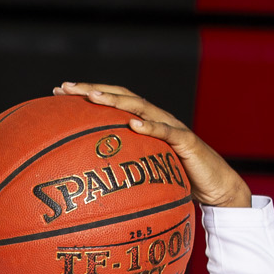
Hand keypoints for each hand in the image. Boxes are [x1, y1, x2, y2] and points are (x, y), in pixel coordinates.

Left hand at [55, 83, 251, 208]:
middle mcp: (156, 119)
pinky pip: (167, 132)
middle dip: (93, 90)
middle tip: (65, 87)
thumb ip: (118, 165)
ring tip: (94, 97)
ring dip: (116, 101)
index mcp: (143, 122)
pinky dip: (151, 127)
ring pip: (142, 108)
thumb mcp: (141, 170)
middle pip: (122, 97)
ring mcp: (172, 127)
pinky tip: (134, 124)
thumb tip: (80, 178)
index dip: (87, 94)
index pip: (112, 101)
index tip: (58, 92)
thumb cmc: (176, 180)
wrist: (215, 187)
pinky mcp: (186, 142)